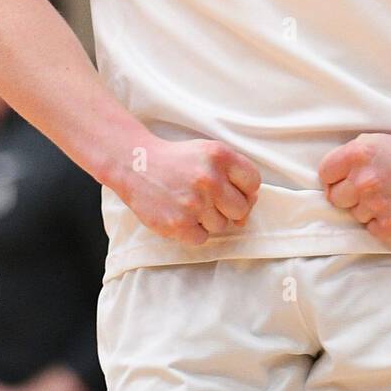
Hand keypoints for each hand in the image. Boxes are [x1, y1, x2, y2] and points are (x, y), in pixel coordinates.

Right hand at [123, 136, 260, 245]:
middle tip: (209, 199)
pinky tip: (181, 214)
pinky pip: (202, 239)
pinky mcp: (178, 224)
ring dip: (208, 219)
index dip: (246, 190)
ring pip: (222, 226)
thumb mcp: (207, 152)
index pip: (254, 182)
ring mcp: (194, 203)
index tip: (231, 189)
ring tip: (190, 203)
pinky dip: (193, 231)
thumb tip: (251, 204)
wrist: (136, 164)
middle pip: (241, 209)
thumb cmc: (177, 161)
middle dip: (228, 208)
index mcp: (220, 155)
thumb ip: (233, 173)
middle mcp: (209, 178)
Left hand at [318, 131, 390, 240]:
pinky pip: (372, 229)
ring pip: (355, 215)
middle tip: (367, 189)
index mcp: (357, 155)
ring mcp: (378, 204)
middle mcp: (365, 180)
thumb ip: (346, 159)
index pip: (325, 174)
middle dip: (348, 194)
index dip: (333, 178)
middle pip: (336, 198)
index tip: (343, 180)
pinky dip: (381, 222)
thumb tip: (328, 183)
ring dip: (367, 208)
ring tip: (387, 195)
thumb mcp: (371, 142)